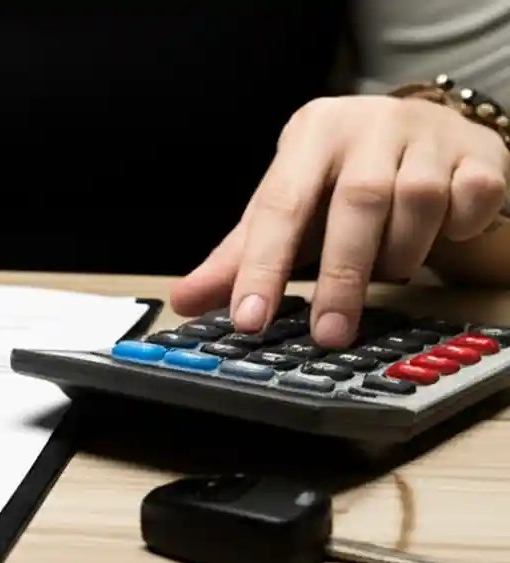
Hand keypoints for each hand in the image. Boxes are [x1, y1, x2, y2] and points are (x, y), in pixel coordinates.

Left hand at [171, 95, 509, 346]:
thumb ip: (238, 257)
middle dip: (341, 279)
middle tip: (328, 336)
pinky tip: (440, 238)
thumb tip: (185, 301)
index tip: (249, 320)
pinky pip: (472, 199)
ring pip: (417, 205)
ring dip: (400, 255)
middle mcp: (369, 125)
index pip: (279, 206)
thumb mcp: (287, 210)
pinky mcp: (479, 154)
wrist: (422, 134)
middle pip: (357, 204)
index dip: (262, 266)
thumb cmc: (341, 181)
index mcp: (311, 135)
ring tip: (389, 270)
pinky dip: (455, 231)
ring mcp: (429, 134)